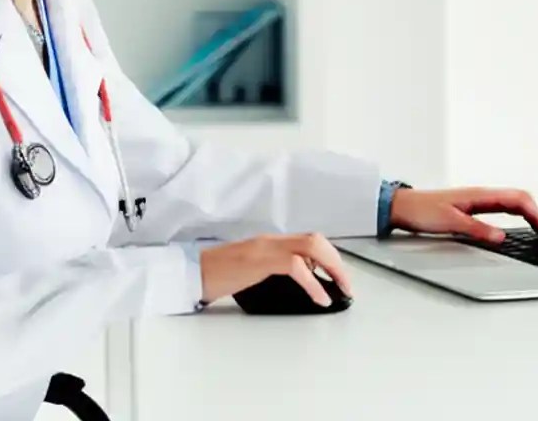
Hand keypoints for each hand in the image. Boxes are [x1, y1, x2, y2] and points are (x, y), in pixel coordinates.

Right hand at [199, 233, 352, 306]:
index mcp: (269, 242)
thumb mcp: (251, 271)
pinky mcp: (259, 260)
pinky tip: (320, 298)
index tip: (340, 276)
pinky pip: (295, 266)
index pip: (308, 241)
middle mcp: (270, 240)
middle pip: (315, 240)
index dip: (329, 257)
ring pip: (310, 246)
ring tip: (340, 288)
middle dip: (336, 261)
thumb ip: (274, 268)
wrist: (191, 274)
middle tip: (346, 284)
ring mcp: (264, 248)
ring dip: (331, 267)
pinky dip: (313, 283)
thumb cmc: (217, 276)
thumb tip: (303, 277)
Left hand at [388, 187, 537, 243]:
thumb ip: (477, 229)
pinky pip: (503, 209)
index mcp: (480, 195)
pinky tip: (520, 227)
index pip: (518, 201)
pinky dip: (518, 216)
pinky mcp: (472, 208)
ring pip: (513, 203)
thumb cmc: (420, 210)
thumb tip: (502, 237)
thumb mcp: (450, 222)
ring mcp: (478, 201)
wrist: (400, 205)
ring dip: (531, 215)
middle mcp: (482, 195)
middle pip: (521, 200)